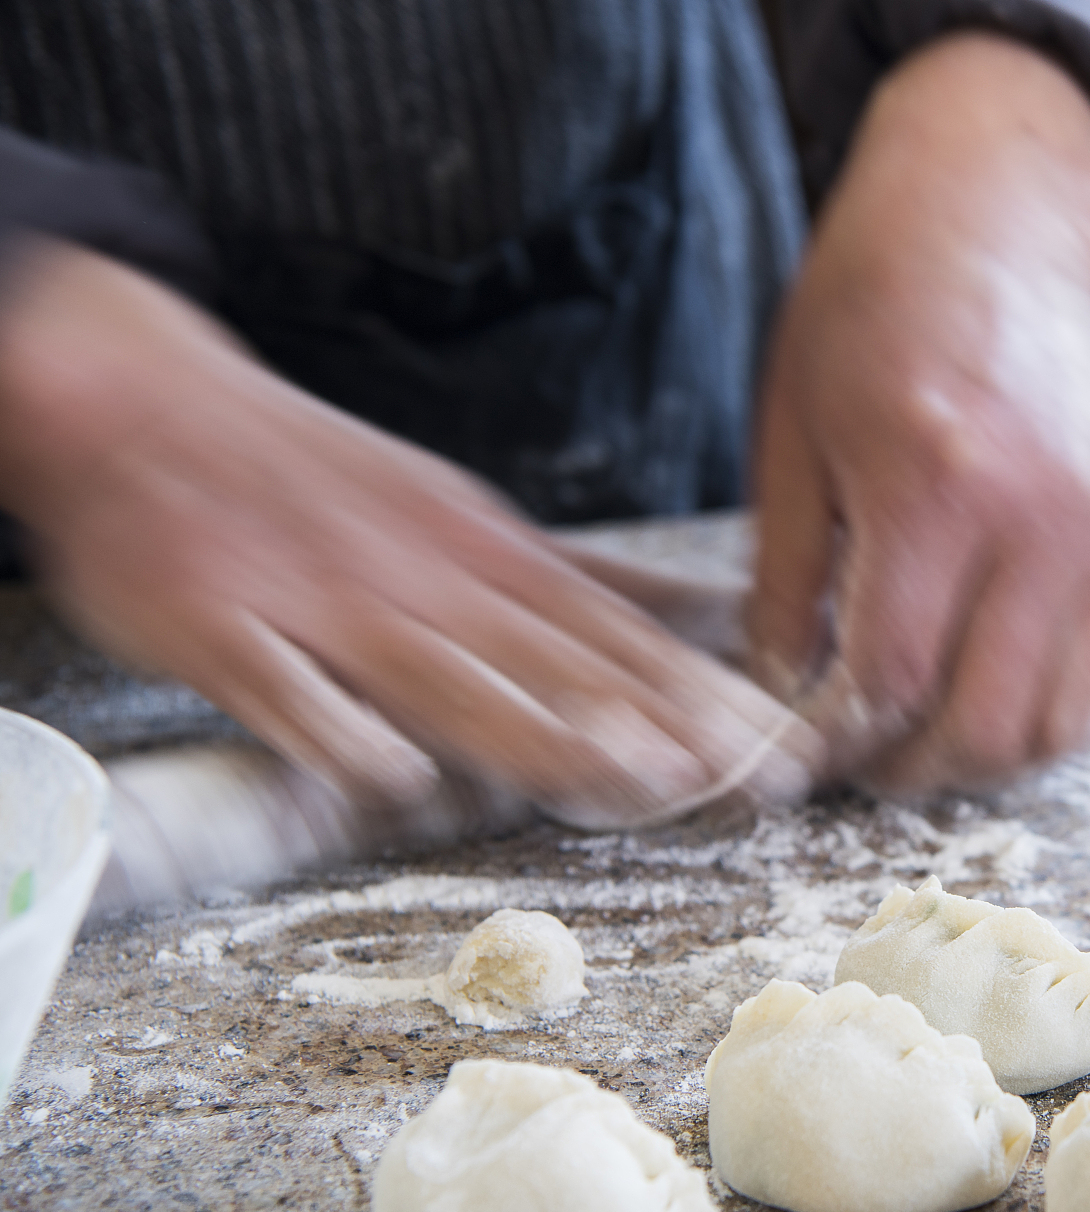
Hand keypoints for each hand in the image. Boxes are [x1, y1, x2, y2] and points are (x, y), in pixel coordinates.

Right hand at [0, 237, 818, 826]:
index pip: (624, 640)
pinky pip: (292, 695)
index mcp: (495, 561)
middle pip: (562, 665)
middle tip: (755, 777)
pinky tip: (395, 782)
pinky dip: (342, 734)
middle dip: (667, 725)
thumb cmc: (333, 489)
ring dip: (545, 732)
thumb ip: (591, 584)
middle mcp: (431, 584)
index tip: (795, 748)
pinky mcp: (230, 629)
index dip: (714, 699)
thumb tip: (716, 611)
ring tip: (633, 779)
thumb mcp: (478, 521)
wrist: (152, 409)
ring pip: (450, 680)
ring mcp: (330, 607)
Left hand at [748, 33, 1089, 792]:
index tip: (807, 747)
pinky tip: (986, 681)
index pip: (894, 680)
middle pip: (986, 726)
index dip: (841, 741)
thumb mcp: (792, 436)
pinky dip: (1044, 705)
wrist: (991, 225)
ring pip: (1059, 723)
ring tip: (927, 733)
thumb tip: (782, 696)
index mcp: (936, 485)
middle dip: (912, 771)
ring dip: (985, 755)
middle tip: (864, 759)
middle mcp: (1042, 518)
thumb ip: (782, 581)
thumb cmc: (871, 313)